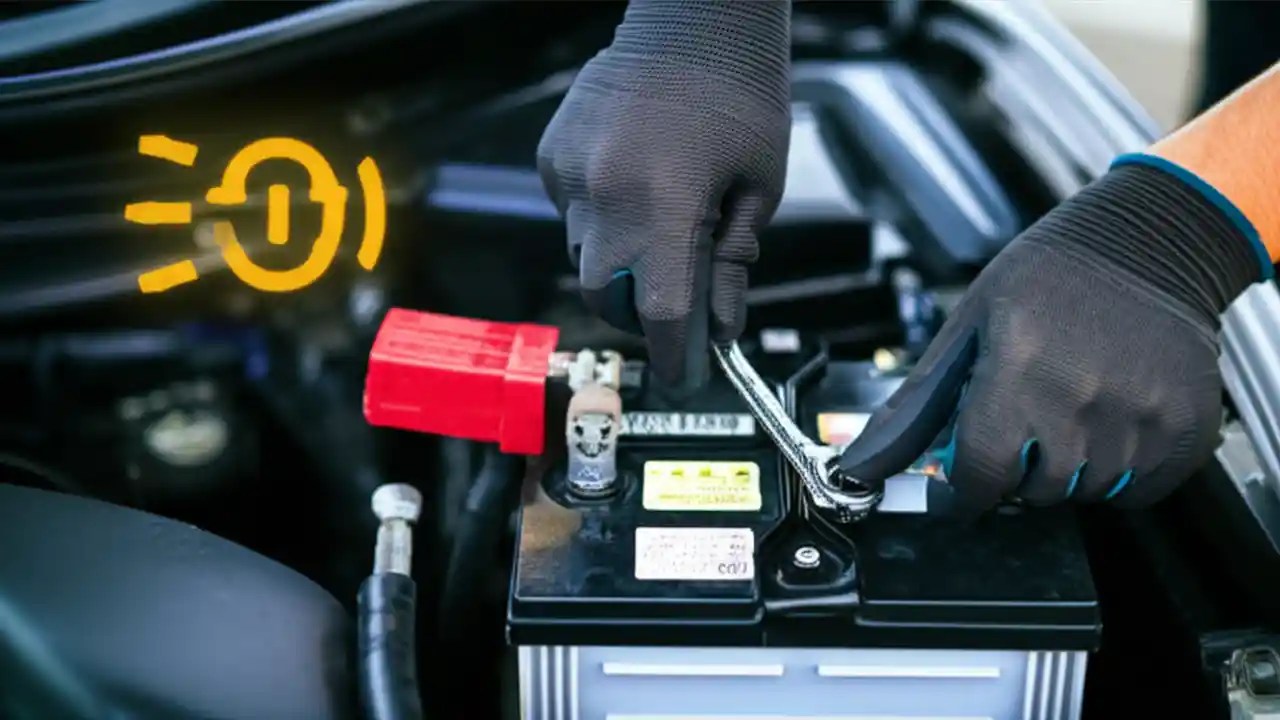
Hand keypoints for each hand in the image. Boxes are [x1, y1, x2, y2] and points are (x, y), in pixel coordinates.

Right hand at [536, 1, 790, 387]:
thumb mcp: (758, 185)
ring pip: (585, 257)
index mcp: (661, 201)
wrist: (693, 17)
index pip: (661, 311)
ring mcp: (568, 174)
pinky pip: (572, 216)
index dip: (675, 354)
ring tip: (662, 227)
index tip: (685, 375)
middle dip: (641, 313)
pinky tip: (635, 187)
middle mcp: (602, 192)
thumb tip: (720, 324)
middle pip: (607, 295)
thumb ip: (732, 261)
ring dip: (622, 264)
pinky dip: (603, 221)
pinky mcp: (551, 157)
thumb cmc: (740, 89)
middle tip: (680, 306)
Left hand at [838, 161, 1265, 511]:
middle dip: (1015, 469)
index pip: (980, 476)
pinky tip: (1110, 422)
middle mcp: (1080, 401)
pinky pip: (1137, 492)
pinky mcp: (1182, 431)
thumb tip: (860, 466)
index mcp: (1018, 372)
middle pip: (1031, 490)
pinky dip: (1118, 473)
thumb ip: (916, 406)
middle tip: (1025, 421)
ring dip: (1066, 470)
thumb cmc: (1049, 278)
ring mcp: (1137, 419)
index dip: (963, 491)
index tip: (961, 486)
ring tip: (1071, 409)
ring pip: (1083, 493)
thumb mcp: (967, 327)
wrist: (1149, 243)